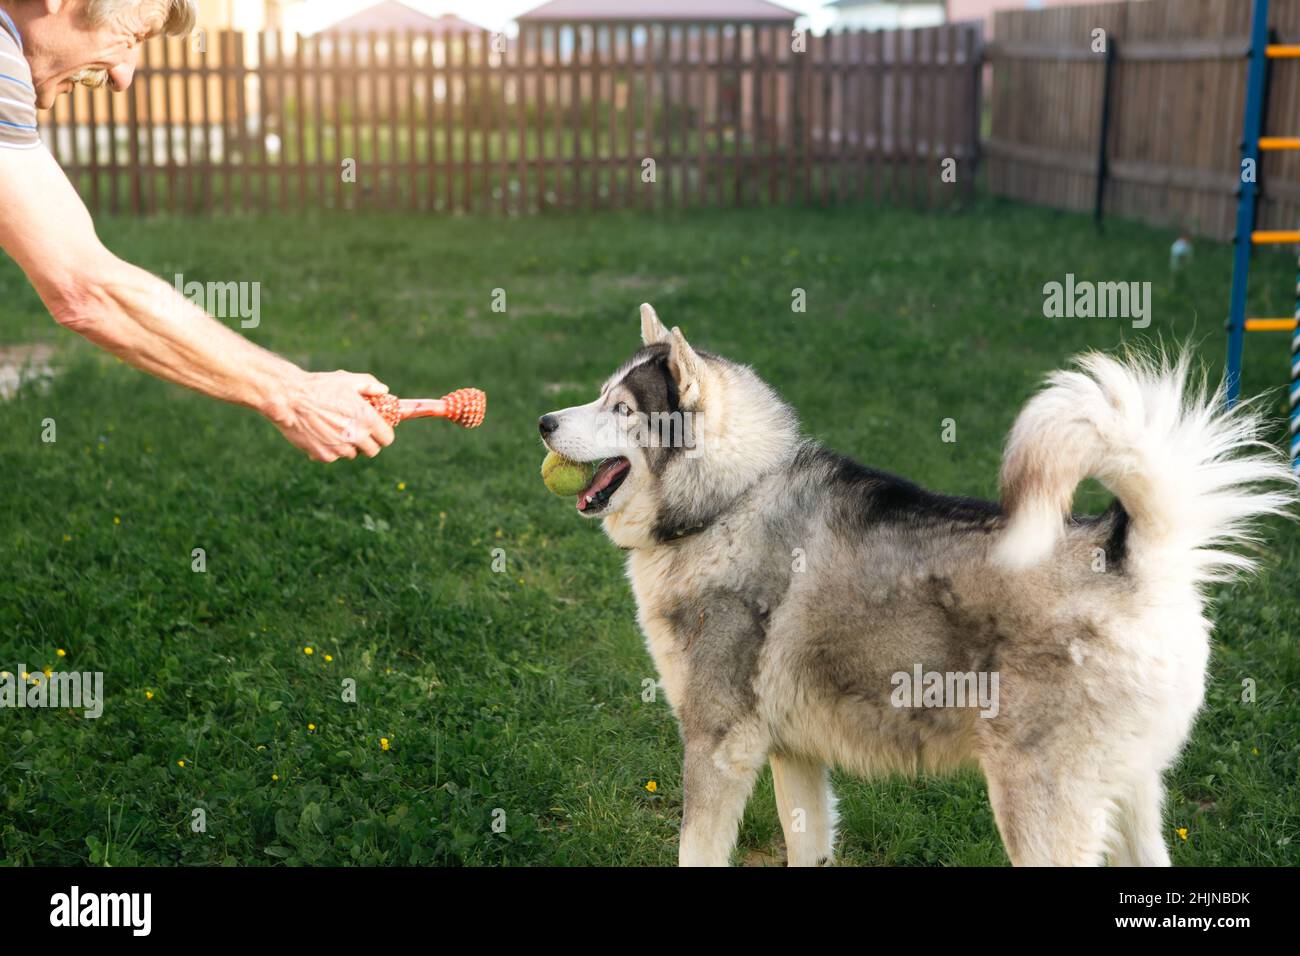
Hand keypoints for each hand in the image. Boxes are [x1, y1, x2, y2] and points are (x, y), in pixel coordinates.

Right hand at [266, 370, 395, 461]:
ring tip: (337, 430)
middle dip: (368, 442)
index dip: (383, 434)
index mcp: (366, 418)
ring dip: (349, 446)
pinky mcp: (324, 455)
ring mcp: (340, 448)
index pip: (387, 438)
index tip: (377, 430)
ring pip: (352, 454)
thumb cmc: (319, 386)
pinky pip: (333, 456)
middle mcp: (356, 436)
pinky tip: (321, 434)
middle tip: (358, 432)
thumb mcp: (347, 379)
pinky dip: (330, 448)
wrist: (288, 399)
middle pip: (373, 451)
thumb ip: (370, 385)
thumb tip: (384, 391)